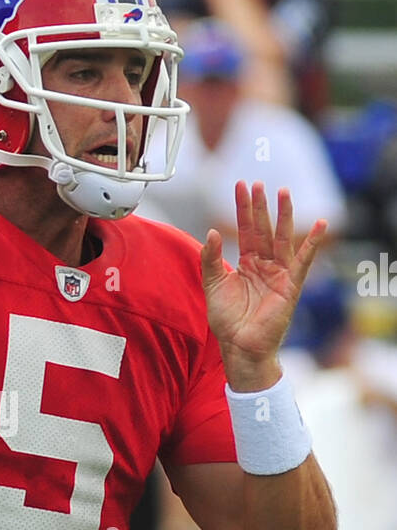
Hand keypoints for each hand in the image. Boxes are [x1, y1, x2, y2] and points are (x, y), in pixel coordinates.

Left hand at [201, 181, 326, 390]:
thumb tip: (211, 233)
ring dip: (283, 215)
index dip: (243, 208)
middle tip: (259, 182)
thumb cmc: (227, 321)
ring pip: (282, 238)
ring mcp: (279, 273)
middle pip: (263, 229)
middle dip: (261, 206)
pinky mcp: (290, 285)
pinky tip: (320, 224)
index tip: (241, 186)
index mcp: (247, 264)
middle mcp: (264, 265)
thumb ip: (210, 259)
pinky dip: (311, 243)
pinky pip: (303, 260)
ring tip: (283, 192)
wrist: (239, 347)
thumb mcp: (212, 285)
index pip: (245, 230)